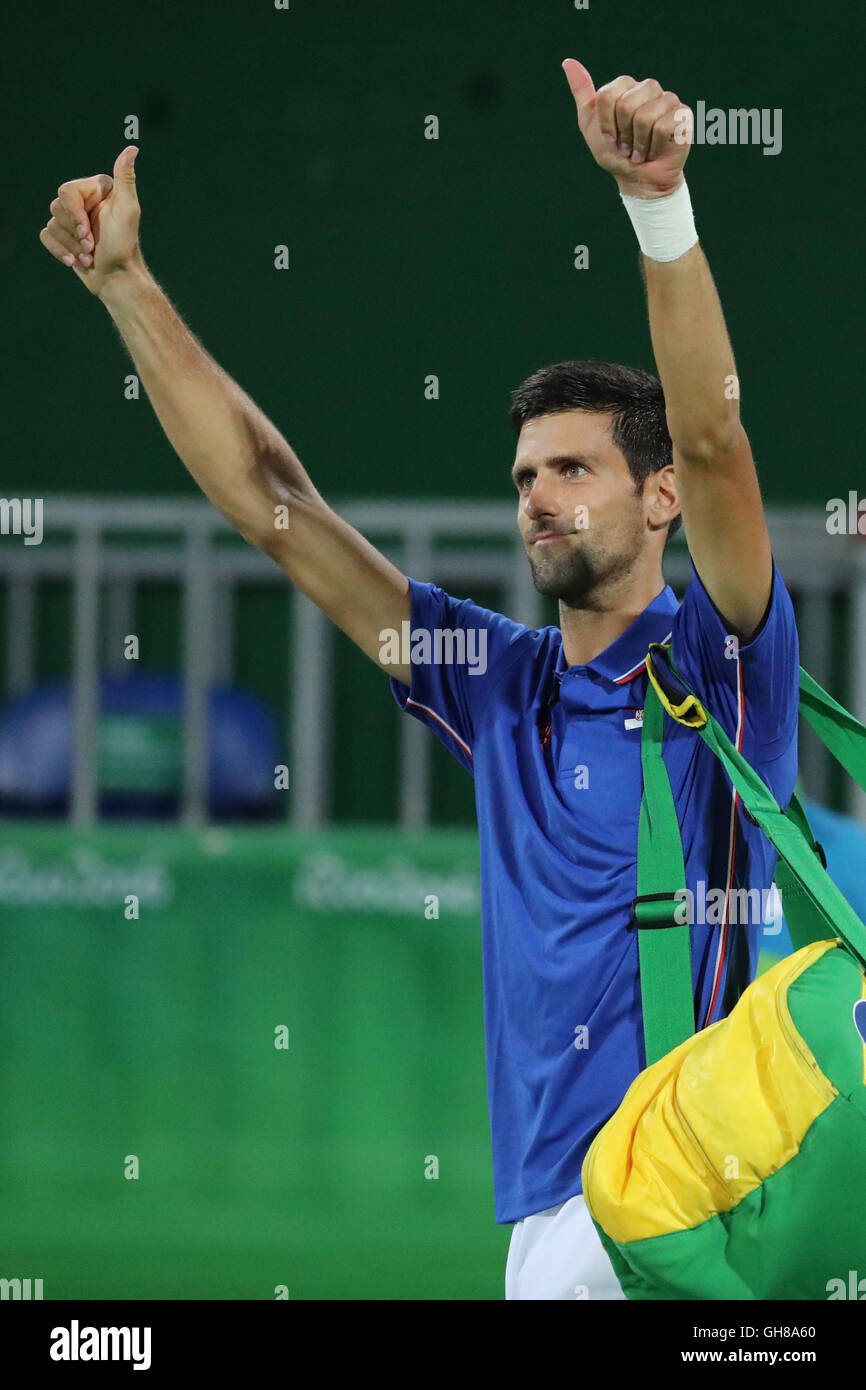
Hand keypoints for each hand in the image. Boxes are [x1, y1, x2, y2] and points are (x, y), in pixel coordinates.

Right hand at [39, 146, 142, 294]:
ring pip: (51, 224)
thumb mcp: (127, 210)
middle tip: (91, 246)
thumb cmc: (124, 245)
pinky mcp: (63, 235)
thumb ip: (125, 179)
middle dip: (73, 233)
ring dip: (70, 246)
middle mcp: (83, 201)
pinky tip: (75, 262)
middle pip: (56, 207)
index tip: (88, 233)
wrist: (117, 278)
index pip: (67, 192)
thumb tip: (132, 149)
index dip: (74, 214)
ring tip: (88, 256)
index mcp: (96, 190)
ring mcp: (72, 219)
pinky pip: (46, 236)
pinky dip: (59, 251)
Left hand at [561, 60, 690, 198]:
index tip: (610, 137)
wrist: (637, 179)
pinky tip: (655, 151)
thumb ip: (582, 93)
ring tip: (640, 150)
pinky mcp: (683, 115)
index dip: (605, 123)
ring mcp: (668, 100)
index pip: (608, 94)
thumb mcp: (590, 124)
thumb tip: (568, 62)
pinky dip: (653, 146)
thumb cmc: (615, 152)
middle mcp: (648, 88)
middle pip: (626, 104)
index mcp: (626, 86)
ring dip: (637, 144)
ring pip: (644, 117)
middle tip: (627, 146)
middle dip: (622, 134)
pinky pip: (662, 127)